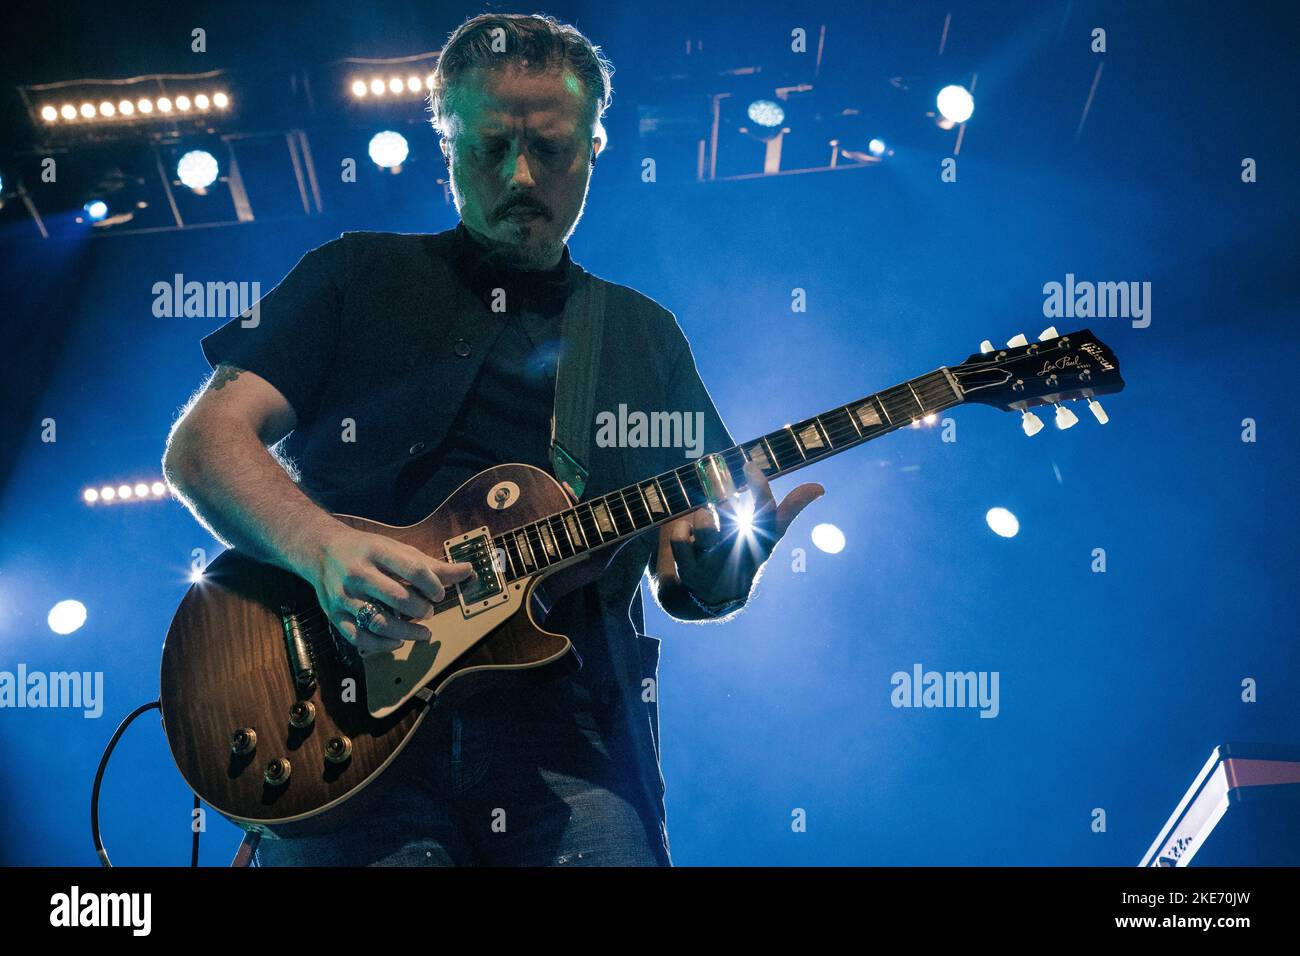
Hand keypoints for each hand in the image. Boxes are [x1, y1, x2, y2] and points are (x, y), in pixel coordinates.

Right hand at [303, 528, 473, 655]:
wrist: (321, 551)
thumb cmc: (367, 551)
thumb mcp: (398, 550)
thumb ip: (432, 565)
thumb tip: (467, 571)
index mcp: (377, 552)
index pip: (414, 570)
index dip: (434, 585)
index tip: (439, 593)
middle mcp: (358, 573)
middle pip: (398, 598)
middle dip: (421, 609)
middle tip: (429, 611)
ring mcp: (344, 596)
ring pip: (379, 622)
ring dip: (407, 632)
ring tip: (423, 633)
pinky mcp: (335, 615)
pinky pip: (359, 638)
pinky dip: (382, 645)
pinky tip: (398, 642)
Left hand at [668, 460, 823, 606]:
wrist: (710, 600)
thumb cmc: (743, 556)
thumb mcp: (767, 537)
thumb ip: (789, 509)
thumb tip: (819, 488)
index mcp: (763, 541)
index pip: (768, 515)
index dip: (760, 490)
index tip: (749, 465)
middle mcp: (740, 552)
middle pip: (735, 517)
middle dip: (724, 492)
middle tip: (714, 471)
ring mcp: (714, 563)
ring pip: (706, 527)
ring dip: (701, 514)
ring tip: (702, 513)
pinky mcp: (689, 571)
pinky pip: (680, 539)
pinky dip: (678, 529)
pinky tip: (682, 530)